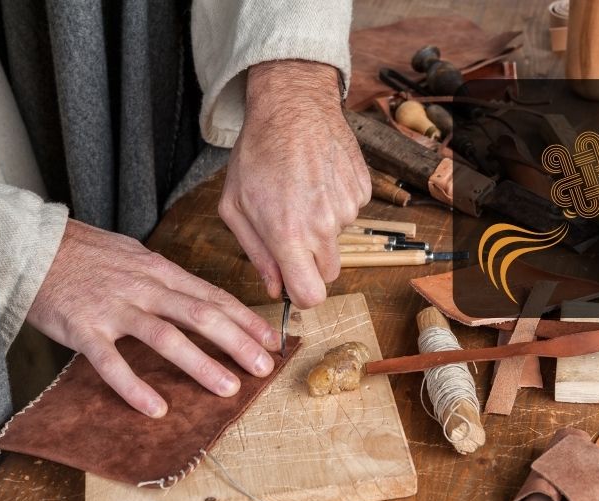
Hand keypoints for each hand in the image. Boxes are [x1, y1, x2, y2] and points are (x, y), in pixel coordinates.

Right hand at [26, 219, 280, 417]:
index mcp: (161, 271)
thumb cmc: (88, 254)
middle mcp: (145, 287)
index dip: (246, 319)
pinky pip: (112, 362)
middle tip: (264, 367)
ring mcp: (115, 308)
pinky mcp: (84, 329)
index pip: (213, 295)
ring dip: (201, 364)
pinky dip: (134, 387)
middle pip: (201, 314)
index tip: (272, 339)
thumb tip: (202, 298)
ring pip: (166, 337)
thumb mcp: (137, 256)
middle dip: (238, 342)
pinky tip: (156, 409)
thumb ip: (168, 279)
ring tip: (227, 388)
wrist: (33, 246)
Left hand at [219, 60, 370, 308]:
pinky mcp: (363, 190)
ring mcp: (348, 208)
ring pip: (339, 240)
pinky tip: (318, 179)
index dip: (301, 294)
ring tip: (302, 192)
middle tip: (292, 231)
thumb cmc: (257, 153)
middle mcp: (324, 226)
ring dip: (323, 227)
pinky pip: (351, 212)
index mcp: (289, 235)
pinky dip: (336, 203)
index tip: (294, 282)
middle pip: (329, 273)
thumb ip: (255, 252)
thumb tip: (275, 286)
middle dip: (311, 262)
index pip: (311, 295)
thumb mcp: (236, 205)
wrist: (293, 106)